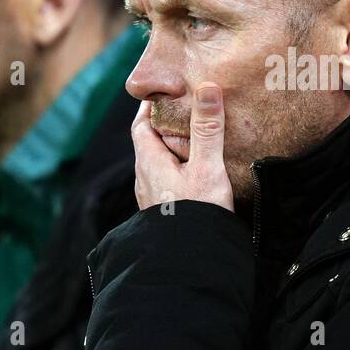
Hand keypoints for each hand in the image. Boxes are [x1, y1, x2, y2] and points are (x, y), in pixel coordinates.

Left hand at [132, 83, 234, 211]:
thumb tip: (207, 87)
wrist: (190, 262)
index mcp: (149, 163)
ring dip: (172, 151)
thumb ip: (207, 129)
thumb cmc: (197, 213)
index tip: (164, 92)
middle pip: (149, 145)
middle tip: (186, 112)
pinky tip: (196, 176)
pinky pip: (167, 184)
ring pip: (158, 166)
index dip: (150, 107)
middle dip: (164, 127)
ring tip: (195, 141)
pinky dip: (178, 171)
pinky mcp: (165, 214)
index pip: (141, 126)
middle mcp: (145, 180)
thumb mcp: (206, 166)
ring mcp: (154, 199)